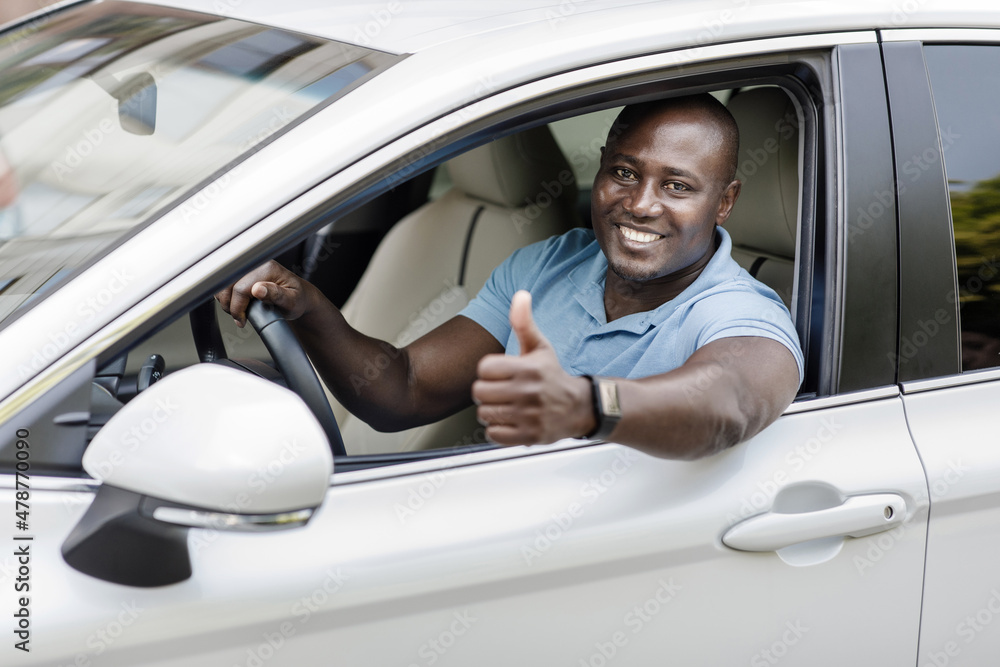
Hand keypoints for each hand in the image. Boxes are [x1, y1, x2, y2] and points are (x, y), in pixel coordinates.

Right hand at [215, 260, 313, 327]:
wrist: (300, 298)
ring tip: (239, 311)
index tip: (242, 319)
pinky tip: (237, 304)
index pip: (240, 288)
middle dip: (229, 305)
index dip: (238, 307)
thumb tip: (258, 289)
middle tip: (239, 317)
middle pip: (227, 284)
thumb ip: (275, 295)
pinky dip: (227, 296)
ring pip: (222, 283)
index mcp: (268, 269)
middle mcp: (256, 264)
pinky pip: (224, 283)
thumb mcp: (291, 302)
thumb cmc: (297, 300)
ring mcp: (249, 267)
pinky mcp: (243, 272)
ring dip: (226, 300)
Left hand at [472, 291, 594, 444]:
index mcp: (528, 368)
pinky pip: (493, 434)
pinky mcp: (529, 436)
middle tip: (499, 391)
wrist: (579, 408)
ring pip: (485, 413)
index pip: (484, 368)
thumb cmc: (552, 375)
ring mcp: (529, 416)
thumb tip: (520, 295)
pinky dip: (497, 429)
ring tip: (504, 405)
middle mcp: (528, 393)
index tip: (498, 373)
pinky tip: (509, 420)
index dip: (488, 371)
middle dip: (486, 391)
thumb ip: (524, 322)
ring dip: (491, 410)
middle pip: (480, 392)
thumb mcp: (540, 346)